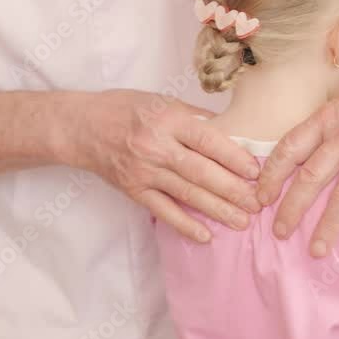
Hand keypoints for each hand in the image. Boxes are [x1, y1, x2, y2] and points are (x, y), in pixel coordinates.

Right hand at [68, 90, 261, 241]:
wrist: (81, 126)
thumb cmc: (128, 109)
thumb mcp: (164, 102)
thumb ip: (198, 119)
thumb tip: (234, 133)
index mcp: (169, 121)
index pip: (208, 141)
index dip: (233, 158)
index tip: (255, 172)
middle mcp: (157, 147)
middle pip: (201, 172)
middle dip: (232, 190)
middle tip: (257, 204)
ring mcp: (145, 171)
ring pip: (187, 194)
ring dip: (217, 210)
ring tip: (242, 222)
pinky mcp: (134, 190)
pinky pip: (163, 211)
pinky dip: (184, 225)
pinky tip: (205, 236)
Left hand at [257, 67, 338, 255]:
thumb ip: (325, 129)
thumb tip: (303, 157)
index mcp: (326, 120)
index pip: (290, 149)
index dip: (271, 175)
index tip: (260, 198)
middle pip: (310, 177)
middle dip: (292, 208)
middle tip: (279, 233)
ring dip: (329, 226)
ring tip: (317, 251)